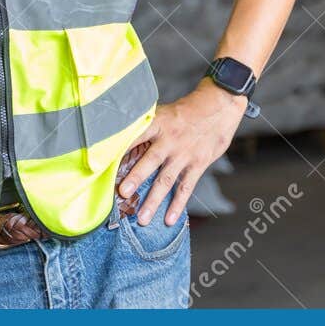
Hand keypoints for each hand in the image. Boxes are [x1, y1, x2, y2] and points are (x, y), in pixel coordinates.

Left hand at [117, 78, 246, 226]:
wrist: (218, 106)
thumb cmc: (186, 110)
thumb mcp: (163, 111)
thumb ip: (146, 126)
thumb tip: (121, 135)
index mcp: (157, 124)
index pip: (135, 137)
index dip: (121, 149)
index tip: (105, 162)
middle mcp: (169, 140)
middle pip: (149, 161)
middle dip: (135, 178)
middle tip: (122, 194)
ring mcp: (184, 155)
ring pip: (166, 180)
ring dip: (153, 200)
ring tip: (142, 218)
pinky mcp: (197, 165)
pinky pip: (186, 188)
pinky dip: (177, 205)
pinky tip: (169, 220)